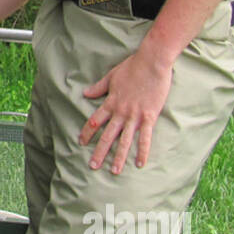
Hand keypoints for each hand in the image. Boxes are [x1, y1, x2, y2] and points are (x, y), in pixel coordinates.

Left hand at [78, 48, 173, 173]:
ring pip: (124, 140)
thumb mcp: (111, 76)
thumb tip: (85, 93)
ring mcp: (134, 116)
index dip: (87, 132)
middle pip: (107, 135)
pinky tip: (140, 164)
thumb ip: (99, 87)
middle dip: (99, 152)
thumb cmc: (132, 66)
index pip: (94, 121)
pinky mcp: (149, 116)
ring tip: (114, 171)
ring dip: (118, 157)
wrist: (152, 62)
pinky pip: (145, 138)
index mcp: (110, 102)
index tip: (81, 142)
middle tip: (93, 166)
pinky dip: (143, 151)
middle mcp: (120, 112)